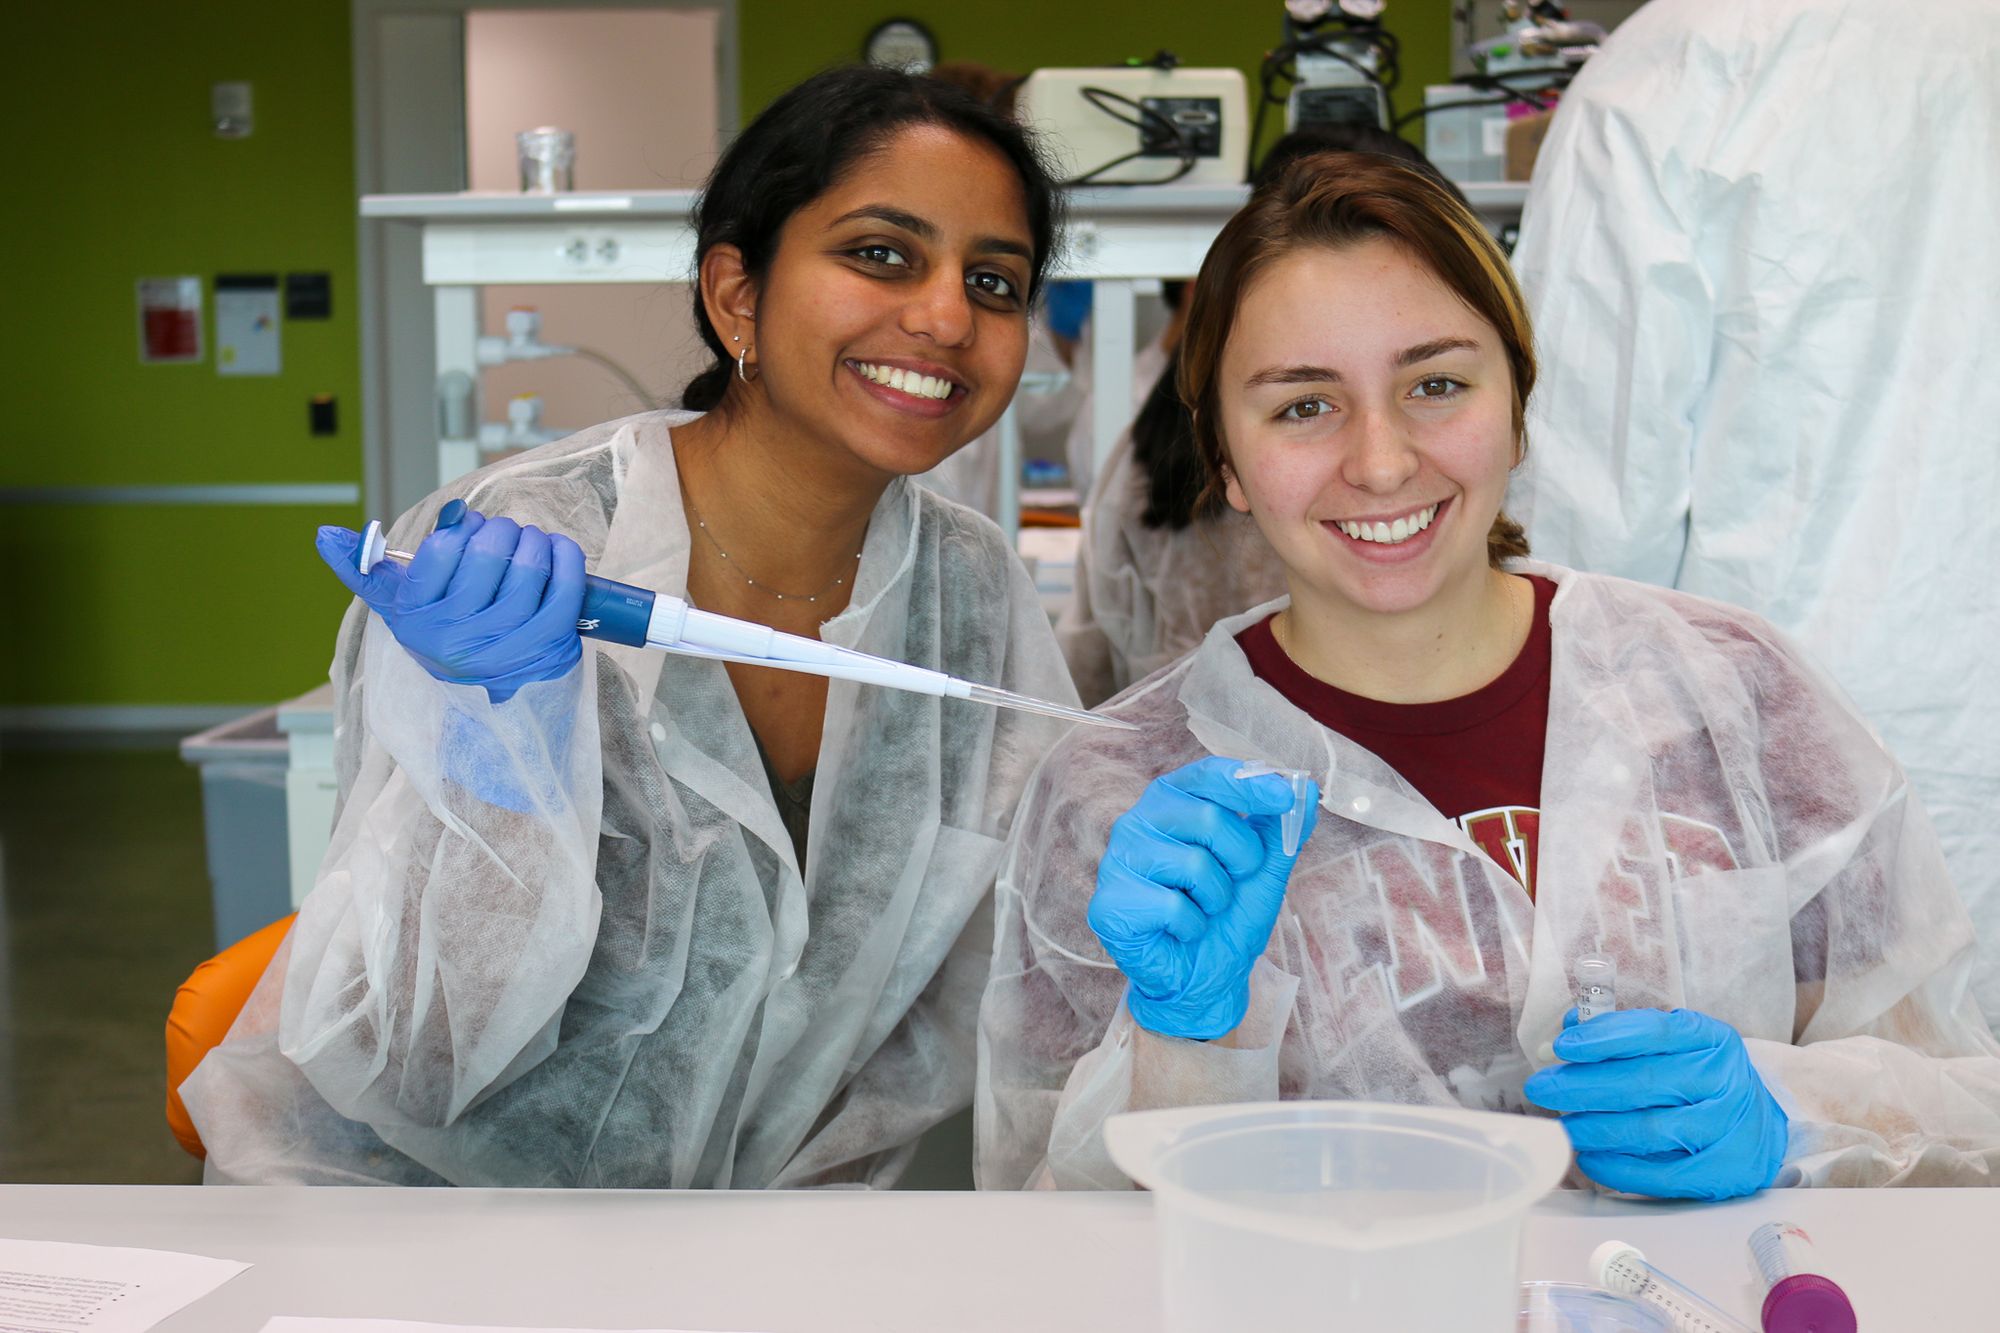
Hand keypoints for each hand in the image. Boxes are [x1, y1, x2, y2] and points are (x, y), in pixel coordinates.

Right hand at [315, 499, 586, 702]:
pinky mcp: (548, 646)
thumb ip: (367, 571)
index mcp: (417, 619)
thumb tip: (324, 535)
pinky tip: (557, 551)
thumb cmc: (447, 637)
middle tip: (505, 536)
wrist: (492, 700)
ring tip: (530, 545)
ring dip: (534, 542)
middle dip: (501, 532)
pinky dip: (566, 557)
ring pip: (529, 566)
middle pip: (489, 553)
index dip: (463, 528)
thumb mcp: (402, 610)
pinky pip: (564, 586)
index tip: (470, 530)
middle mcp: (456, 636)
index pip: (443, 548)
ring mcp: (504, 644)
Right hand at [1088, 756, 1319, 1040]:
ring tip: (1202, 910)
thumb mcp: (1263, 873)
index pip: (1209, 775)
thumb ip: (1280, 831)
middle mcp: (1138, 822)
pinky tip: (1178, 932)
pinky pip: (1171, 906)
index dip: (1249, 784)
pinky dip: (1191, 926)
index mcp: (1173, 803)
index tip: (1285, 799)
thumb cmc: (1227, 919)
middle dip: (1241, 858)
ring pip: (1193, 864)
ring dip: (1216, 899)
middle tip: (1232, 885)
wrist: (1203, 981)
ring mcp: (1118, 861)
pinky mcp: (1108, 903)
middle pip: (1208, 817)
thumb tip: (1306, 788)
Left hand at [1524, 1007, 1787, 1199]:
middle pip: (1643, 1082)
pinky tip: (1588, 1158)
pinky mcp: (1724, 1171)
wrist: (1757, 1123)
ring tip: (1562, 1125)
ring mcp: (1727, 1128)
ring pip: (1649, 1129)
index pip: (1652, 1032)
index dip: (1603, 1038)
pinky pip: (1661, 1173)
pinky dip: (1618, 1168)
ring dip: (1595, 1128)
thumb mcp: (1674, 1044)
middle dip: (1583, 1085)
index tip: (1563, 1046)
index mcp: (1710, 1038)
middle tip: (1542, 1088)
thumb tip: (1566, 1030)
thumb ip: (1622, 1034)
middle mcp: (1724, 1080)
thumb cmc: (1699, 1078)